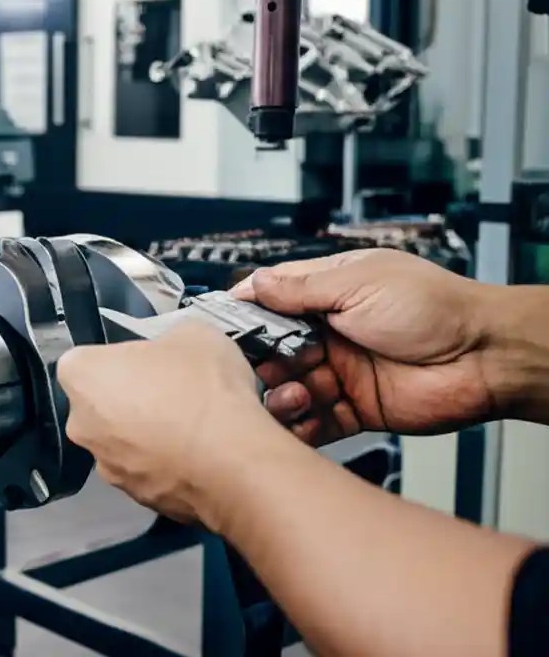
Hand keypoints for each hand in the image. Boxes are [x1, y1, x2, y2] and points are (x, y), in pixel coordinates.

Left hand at [60, 322, 282, 527]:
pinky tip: (198, 459)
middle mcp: (79, 425)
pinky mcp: (134, 499)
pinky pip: (146, 473)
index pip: (87, 361)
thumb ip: (167, 340)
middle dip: (128, 401)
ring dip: (146, 437)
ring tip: (192, 431)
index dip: (120, 360)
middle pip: (100, 405)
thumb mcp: (193, 333)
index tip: (150, 365)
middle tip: (172, 395)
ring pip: (121, 443)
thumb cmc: (203, 386)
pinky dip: (164, 467)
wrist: (235, 462)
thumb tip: (170, 353)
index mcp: (81, 376)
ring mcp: (105, 466)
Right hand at [232, 249, 496, 444]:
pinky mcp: (356, 409)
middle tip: (262, 368)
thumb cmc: (434, 308)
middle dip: (262, 361)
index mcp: (330, 293)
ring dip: (282, 394)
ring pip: (291, 388)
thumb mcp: (357, 282)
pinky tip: (300, 420)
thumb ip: (300, 288)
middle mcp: (332, 333)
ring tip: (292, 395)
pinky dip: (302, 426)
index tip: (223, 329)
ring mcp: (343, 372)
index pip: (272, 302)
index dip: (247, 315)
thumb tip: (254, 283)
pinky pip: (316, 423)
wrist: (484, 356)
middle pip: (274, 351)